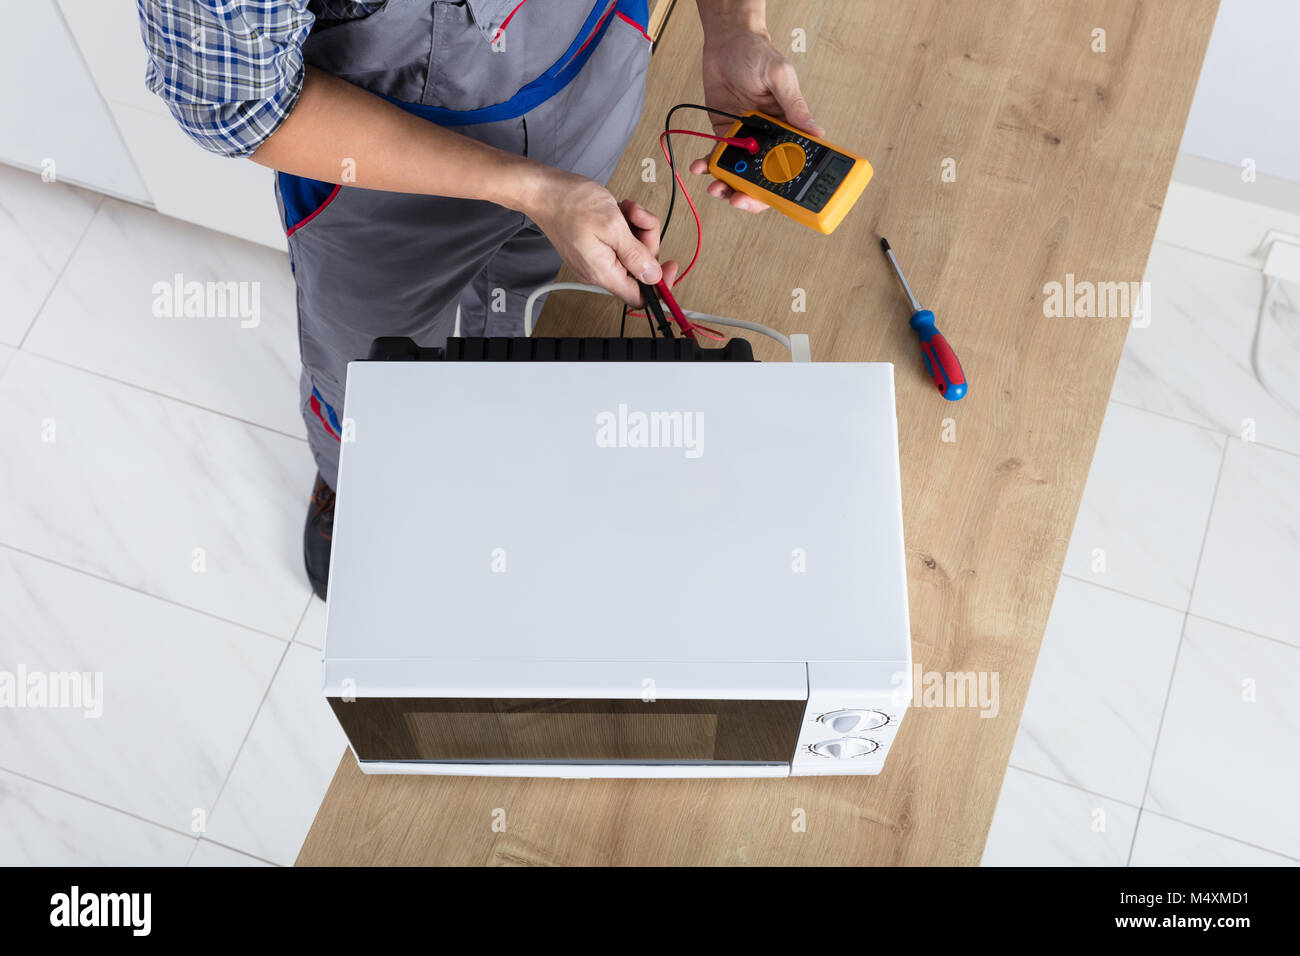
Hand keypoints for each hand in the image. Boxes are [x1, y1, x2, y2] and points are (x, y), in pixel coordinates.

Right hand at [523, 169, 671, 305]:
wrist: (543, 190)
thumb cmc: (571, 203)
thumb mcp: (612, 225)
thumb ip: (635, 255)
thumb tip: (653, 277)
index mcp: (604, 272)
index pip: (639, 297)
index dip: (659, 285)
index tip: (670, 265)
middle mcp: (599, 270)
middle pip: (639, 268)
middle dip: (647, 240)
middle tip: (639, 218)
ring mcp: (595, 258)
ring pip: (632, 251)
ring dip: (637, 228)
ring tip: (626, 209)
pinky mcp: (594, 246)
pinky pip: (620, 242)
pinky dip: (625, 225)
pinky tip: (618, 210)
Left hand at [690, 21, 824, 211]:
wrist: (727, 43)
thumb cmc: (758, 54)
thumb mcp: (780, 76)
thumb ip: (793, 104)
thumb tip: (816, 131)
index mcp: (787, 129)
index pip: (790, 166)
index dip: (783, 187)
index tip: (770, 196)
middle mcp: (767, 139)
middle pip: (762, 179)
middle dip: (749, 194)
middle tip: (736, 199)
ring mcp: (745, 139)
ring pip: (738, 173)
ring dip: (726, 185)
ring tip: (715, 187)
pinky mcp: (725, 134)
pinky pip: (717, 156)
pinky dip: (708, 165)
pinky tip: (700, 166)